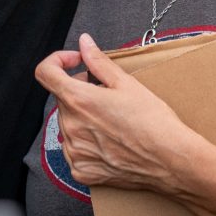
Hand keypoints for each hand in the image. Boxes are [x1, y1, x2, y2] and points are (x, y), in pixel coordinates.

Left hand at [33, 35, 200, 196]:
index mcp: (78, 100)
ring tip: (113, 122)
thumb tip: (84, 44)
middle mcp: (70, 127)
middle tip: (108, 95)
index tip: (76, 63)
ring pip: (69, 124)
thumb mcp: (127, 83)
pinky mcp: (81, 171)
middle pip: (63, 99)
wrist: (171, 161)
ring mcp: (74, 152)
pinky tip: (110, 143)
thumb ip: (98, 61)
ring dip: (84, 118)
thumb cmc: (153, 122)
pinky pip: (75, 150)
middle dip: (81, 91)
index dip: (57, 61)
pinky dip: (87, 143)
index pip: (45, 73)